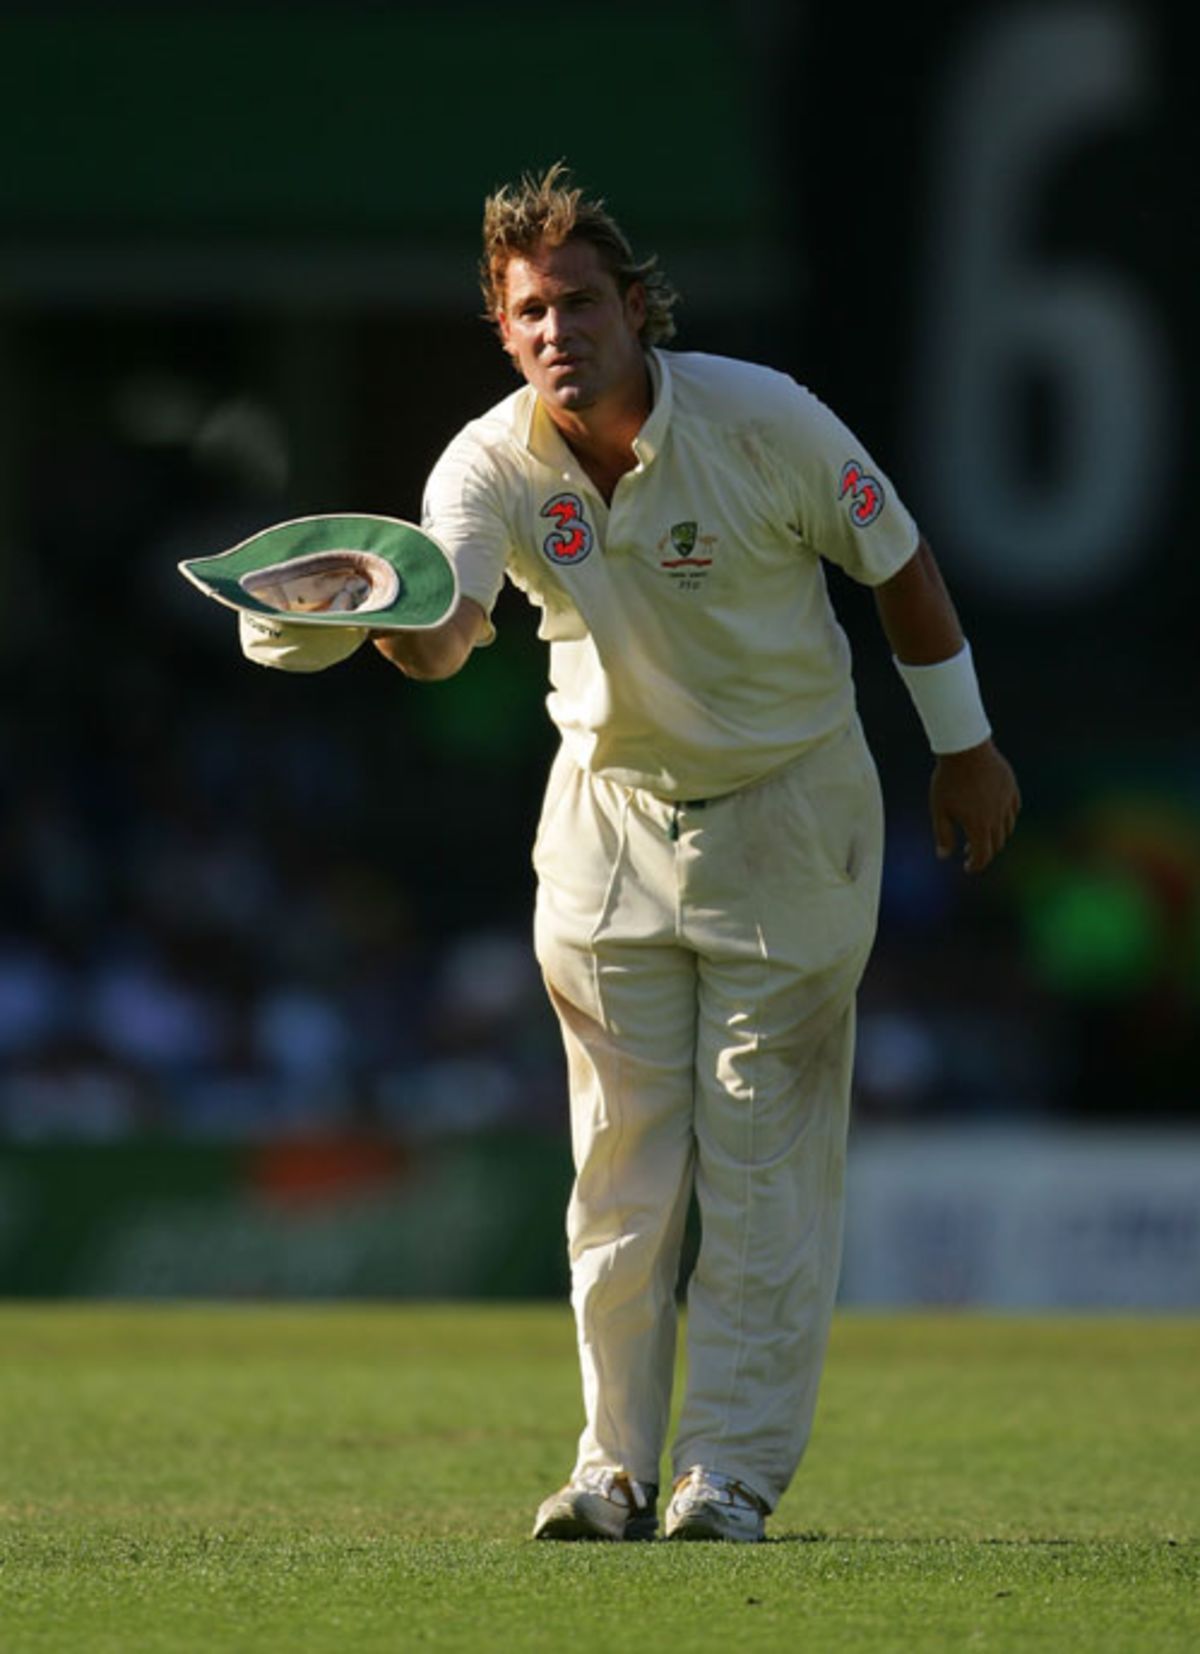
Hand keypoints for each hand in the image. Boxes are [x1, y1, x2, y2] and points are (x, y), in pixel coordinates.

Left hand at [930, 740, 1020, 873]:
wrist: (965, 749)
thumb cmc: (948, 780)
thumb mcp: (939, 810)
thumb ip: (943, 835)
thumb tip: (944, 856)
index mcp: (979, 826)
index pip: (983, 856)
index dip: (976, 865)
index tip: (968, 867)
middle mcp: (997, 818)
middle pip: (996, 845)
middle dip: (984, 852)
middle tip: (970, 852)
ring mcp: (1007, 802)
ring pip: (1007, 829)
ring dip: (995, 837)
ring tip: (981, 834)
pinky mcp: (1012, 789)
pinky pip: (1013, 810)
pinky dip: (1006, 819)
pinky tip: (995, 816)